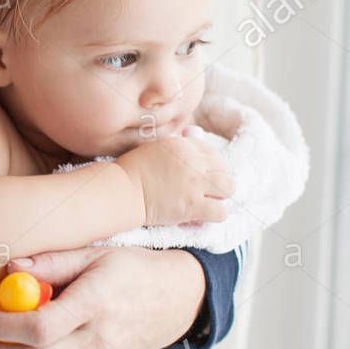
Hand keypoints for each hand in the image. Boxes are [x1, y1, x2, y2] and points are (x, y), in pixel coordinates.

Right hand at [113, 128, 233, 226]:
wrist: (121, 191)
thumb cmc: (132, 170)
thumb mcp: (156, 147)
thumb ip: (179, 143)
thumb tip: (197, 133)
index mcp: (184, 145)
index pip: (212, 152)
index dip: (209, 165)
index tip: (201, 174)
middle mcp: (193, 162)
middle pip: (224, 170)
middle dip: (218, 180)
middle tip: (206, 189)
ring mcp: (194, 184)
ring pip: (229, 188)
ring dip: (220, 196)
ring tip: (208, 201)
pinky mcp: (192, 206)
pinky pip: (221, 211)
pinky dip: (215, 214)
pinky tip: (204, 215)